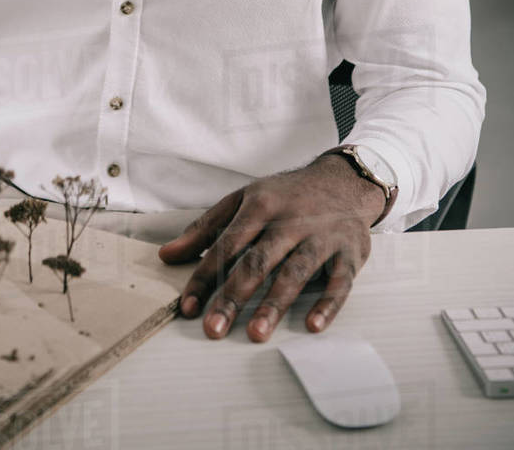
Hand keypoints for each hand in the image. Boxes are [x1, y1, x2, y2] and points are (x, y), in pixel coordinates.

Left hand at [158, 155, 384, 342]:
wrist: (343, 181)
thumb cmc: (285, 196)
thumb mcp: (242, 200)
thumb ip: (205, 228)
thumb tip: (167, 255)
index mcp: (260, 206)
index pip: (226, 244)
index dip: (205, 276)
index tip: (188, 307)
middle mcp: (289, 220)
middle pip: (258, 260)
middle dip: (234, 296)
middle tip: (214, 329)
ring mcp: (321, 236)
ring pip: (295, 271)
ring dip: (275, 304)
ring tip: (256, 333)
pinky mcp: (348, 252)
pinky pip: (339, 281)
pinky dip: (328, 303)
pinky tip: (313, 325)